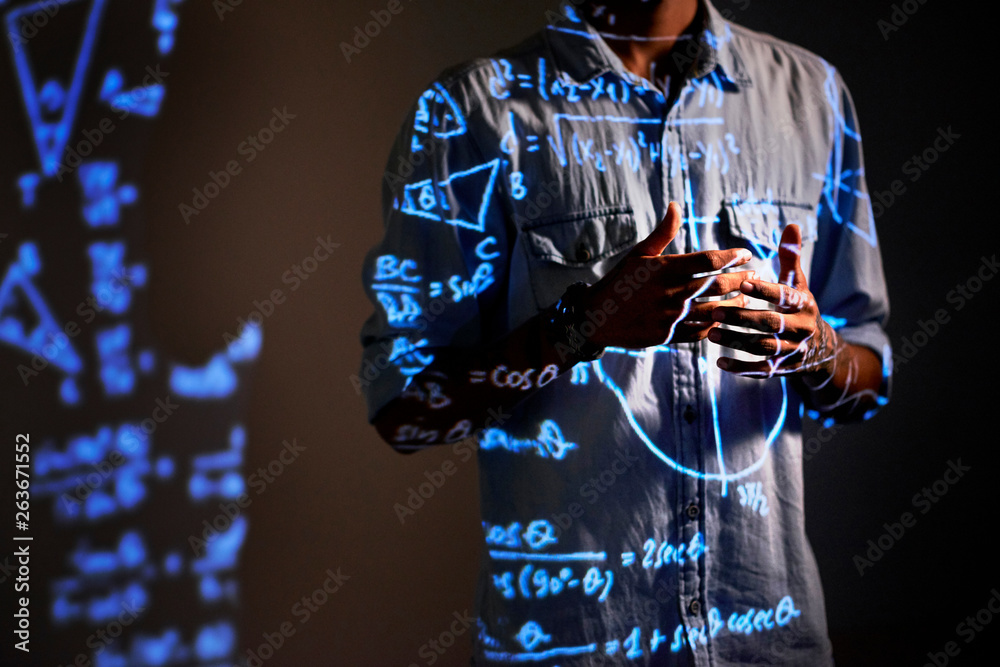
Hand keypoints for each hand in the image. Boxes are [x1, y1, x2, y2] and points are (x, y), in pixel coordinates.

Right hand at [584, 201, 754, 347]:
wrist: (595, 317)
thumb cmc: (619, 281)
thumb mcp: (638, 253)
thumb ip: (662, 232)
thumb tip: (675, 205)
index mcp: (666, 269)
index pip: (709, 260)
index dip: (732, 256)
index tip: (746, 254)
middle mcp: (671, 292)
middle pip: (717, 284)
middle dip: (741, 278)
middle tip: (757, 275)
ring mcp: (670, 316)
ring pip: (713, 310)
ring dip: (734, 303)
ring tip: (747, 297)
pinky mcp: (668, 336)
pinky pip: (700, 331)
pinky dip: (715, 324)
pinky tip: (725, 318)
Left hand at [708, 223, 839, 378]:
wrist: (820, 348)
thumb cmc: (798, 306)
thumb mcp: (798, 283)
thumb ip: (790, 258)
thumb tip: (791, 225)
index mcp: (804, 303)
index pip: (785, 296)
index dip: (765, 290)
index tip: (743, 283)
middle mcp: (802, 328)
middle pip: (771, 323)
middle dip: (743, 318)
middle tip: (714, 312)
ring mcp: (793, 350)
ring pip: (764, 347)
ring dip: (737, 341)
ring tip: (711, 333)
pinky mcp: (783, 368)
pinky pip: (762, 370)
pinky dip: (741, 368)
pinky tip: (719, 362)